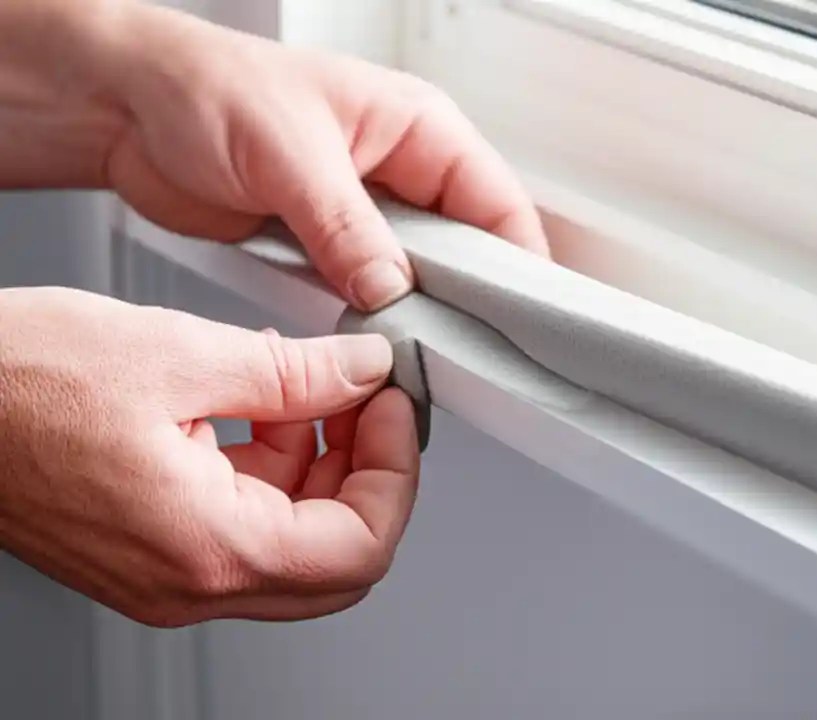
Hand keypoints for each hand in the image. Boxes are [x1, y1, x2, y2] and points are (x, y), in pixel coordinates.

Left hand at [0, 0, 547, 309]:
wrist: (126, 111)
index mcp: (419, 126)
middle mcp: (403, 170)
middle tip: (460, 346)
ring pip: (422, 276)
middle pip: (469, 248)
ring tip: (417, 350)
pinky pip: (372, 291)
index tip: (521, 318)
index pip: (497, 202)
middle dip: (466, 299)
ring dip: (417, 313)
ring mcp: (368, 212)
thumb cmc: (205, 89)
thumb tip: (395, 289)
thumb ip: (349, 229)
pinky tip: (372, 342)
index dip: (517, 262)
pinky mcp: (331, 245)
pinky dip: (374, 319)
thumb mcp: (290, 157)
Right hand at [0, 287, 419, 625]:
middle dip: (364, 472)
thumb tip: (364, 374)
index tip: (393, 407)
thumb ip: (294, 374)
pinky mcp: (146, 549)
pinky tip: (256, 402)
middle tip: (364, 400)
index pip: (361, 548)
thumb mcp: (178, 354)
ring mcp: (164, 573)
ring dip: (316, 463)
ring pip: (290, 540)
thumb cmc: (12, 381)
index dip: (396, 473)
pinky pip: (239, 524)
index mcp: (206, 546)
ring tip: (300, 384)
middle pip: (335, 557)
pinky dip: (267, 467)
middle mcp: (187, 581)